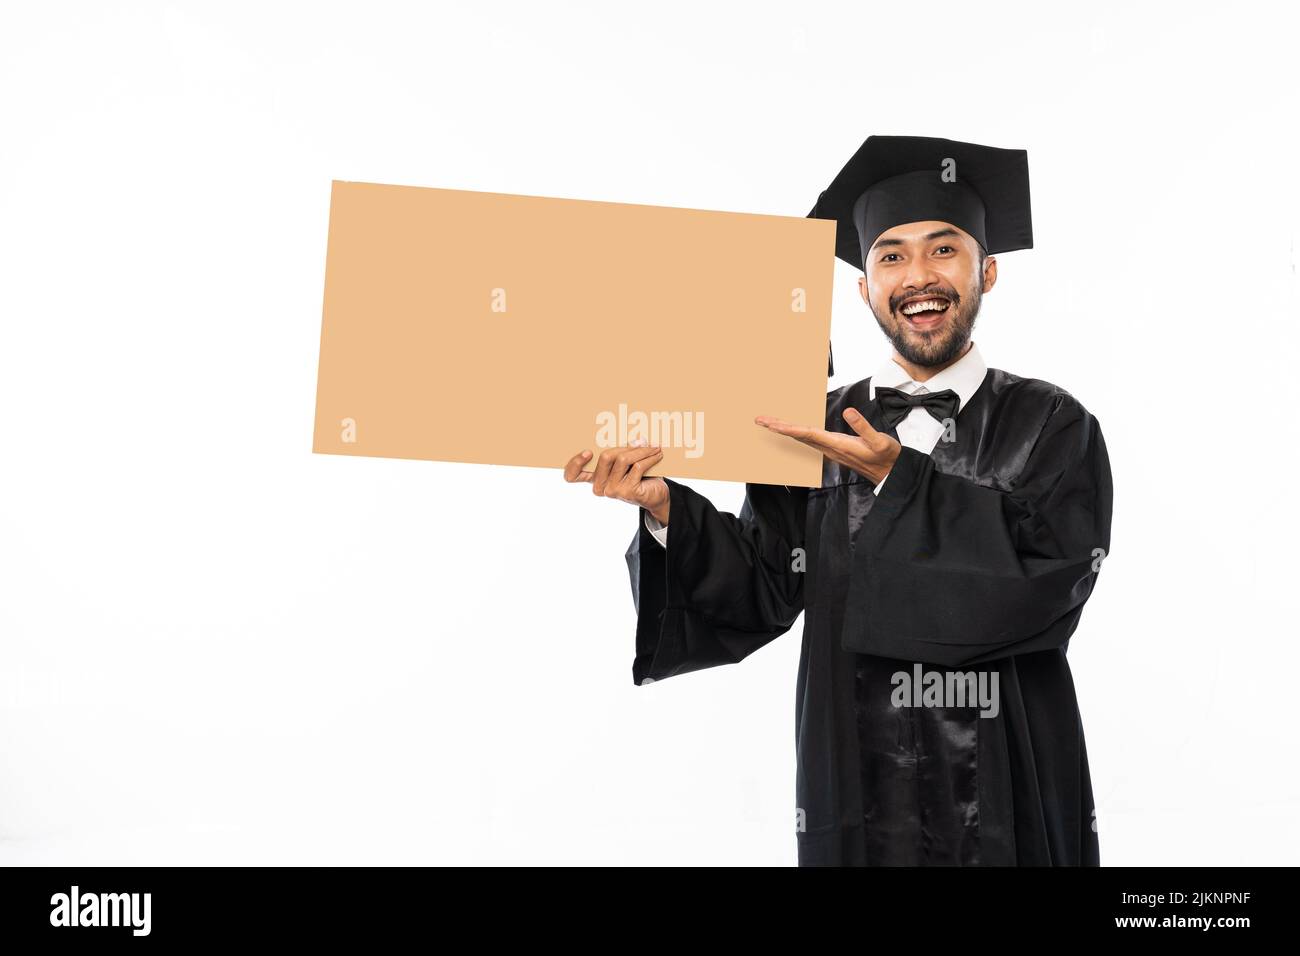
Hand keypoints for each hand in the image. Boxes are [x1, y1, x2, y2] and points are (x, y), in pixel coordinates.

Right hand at [563, 440, 669, 524]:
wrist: (655, 496)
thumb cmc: (638, 476)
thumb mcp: (627, 462)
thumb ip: (623, 450)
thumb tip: (635, 438)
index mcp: (594, 478)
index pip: (572, 475)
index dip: (575, 463)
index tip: (587, 452)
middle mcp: (599, 486)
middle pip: (605, 456)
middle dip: (626, 445)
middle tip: (642, 440)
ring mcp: (612, 490)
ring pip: (623, 459)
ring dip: (642, 450)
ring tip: (654, 446)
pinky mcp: (627, 492)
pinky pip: (637, 467)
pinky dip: (649, 458)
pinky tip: (657, 454)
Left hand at [754, 408, 900, 485]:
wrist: (891, 472)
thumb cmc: (886, 456)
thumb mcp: (879, 440)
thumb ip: (863, 427)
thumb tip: (848, 412)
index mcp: (838, 445)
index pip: (808, 434)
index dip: (789, 428)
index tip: (772, 425)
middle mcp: (830, 449)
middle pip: (799, 436)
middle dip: (779, 428)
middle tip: (760, 420)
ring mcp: (831, 450)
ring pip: (803, 438)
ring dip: (786, 430)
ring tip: (770, 423)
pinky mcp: (835, 449)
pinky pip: (810, 440)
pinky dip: (798, 432)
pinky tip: (792, 429)